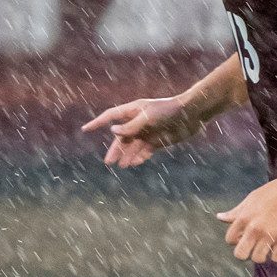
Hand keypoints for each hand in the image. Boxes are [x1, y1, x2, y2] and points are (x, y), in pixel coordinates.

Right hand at [81, 96, 200, 167]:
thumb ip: (131, 127)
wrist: (191, 115)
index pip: (110, 117)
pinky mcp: (157, 141)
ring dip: (127, 156)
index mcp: (133, 111)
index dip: (97, 123)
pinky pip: (144, 151)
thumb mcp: (148, 118)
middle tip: (108, 162)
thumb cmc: (169, 111)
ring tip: (122, 166)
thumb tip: (113, 132)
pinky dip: (139, 157)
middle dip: (115, 150)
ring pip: (133, 147)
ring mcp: (147, 132)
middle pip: (121, 138)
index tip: (85, 130)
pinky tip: (134, 163)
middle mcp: (138, 122)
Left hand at [216, 177, 276, 262]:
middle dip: (245, 252)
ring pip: (258, 258)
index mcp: (244, 218)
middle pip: (240, 254)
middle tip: (253, 246)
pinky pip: (276, 258)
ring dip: (261, 254)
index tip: (244, 236)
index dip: (236, 239)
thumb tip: (220, 217)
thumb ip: (235, 212)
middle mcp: (254, 228)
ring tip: (267, 246)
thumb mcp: (251, 199)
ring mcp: (270, 234)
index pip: (230, 239)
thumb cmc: (273, 191)